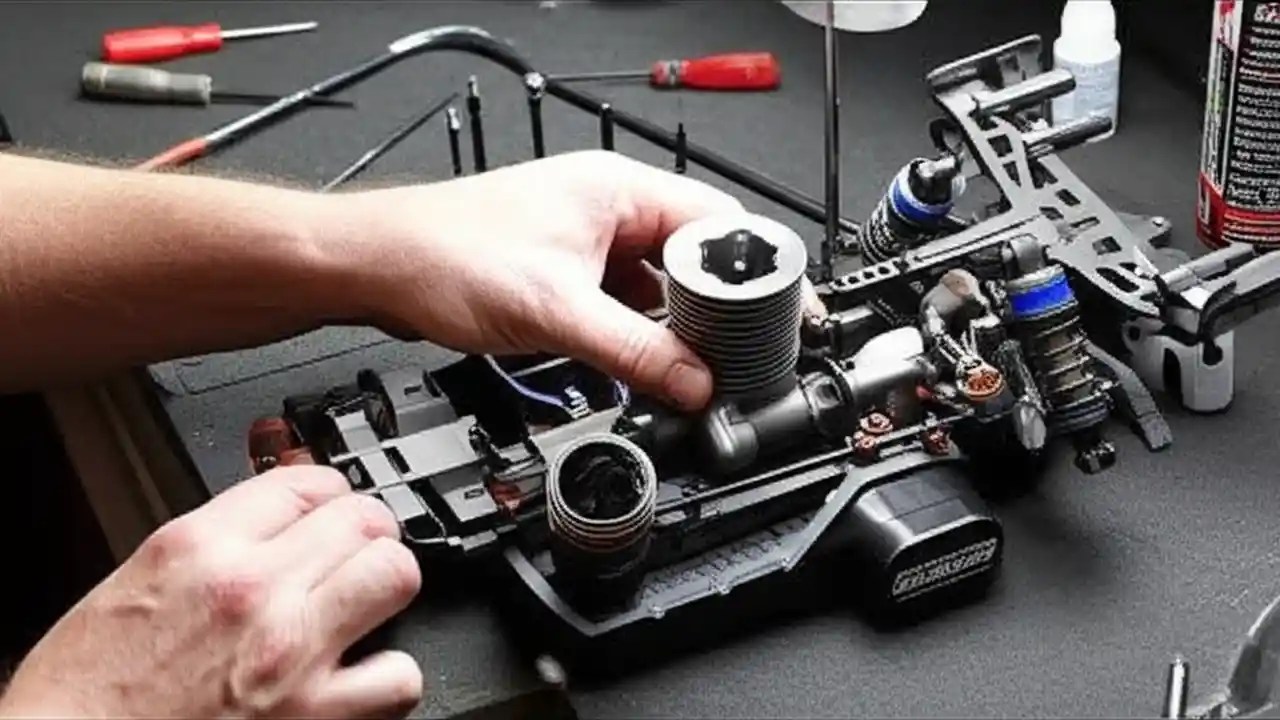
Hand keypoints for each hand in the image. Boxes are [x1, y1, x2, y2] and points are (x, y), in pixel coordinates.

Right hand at [0, 467, 421, 718]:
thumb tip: (271, 526)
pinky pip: (398, 677)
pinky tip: (363, 676)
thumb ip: (212, 547)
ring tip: (365, 603)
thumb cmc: (84, 693)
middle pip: (362, 519)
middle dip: (366, 532)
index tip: (329, 508)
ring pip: (394, 575)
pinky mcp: (316, 715)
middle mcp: (251, 589)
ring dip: (384, 586)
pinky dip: (389, 676)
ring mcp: (291, 651)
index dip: (326, 494)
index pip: (304, 482)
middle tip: (357, 552)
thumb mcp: (135, 583)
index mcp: (197, 547)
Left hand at [337, 150, 745, 411]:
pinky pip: (622, 301)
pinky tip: (639, 363)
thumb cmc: (445, 257)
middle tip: (731, 356)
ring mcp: (587, 239)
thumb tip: (695, 381)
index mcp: (619, 190)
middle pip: (692, 257)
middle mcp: (608, 207)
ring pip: (656, 284)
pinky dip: (635, 332)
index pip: (718, 223)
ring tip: (684, 367)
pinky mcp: (566, 270)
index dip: (753, 273)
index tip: (774, 318)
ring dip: (670, 326)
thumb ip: (635, 350)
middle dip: (712, 309)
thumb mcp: (556, 312)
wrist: (377, 269)